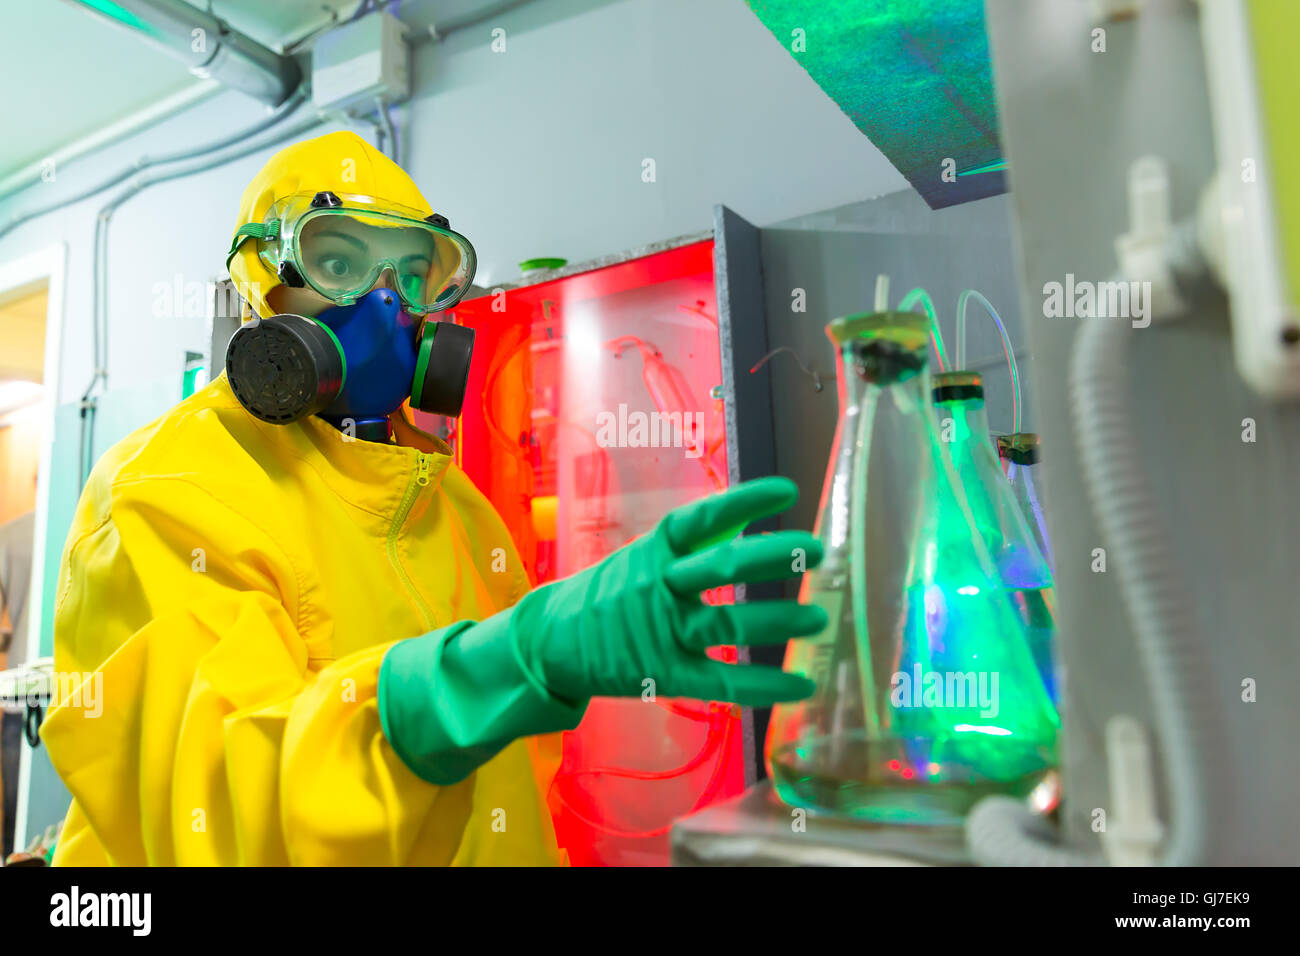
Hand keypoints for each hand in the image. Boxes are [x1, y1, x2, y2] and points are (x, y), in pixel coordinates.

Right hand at [510, 476, 826, 706]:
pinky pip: (722, 681)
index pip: (701, 518)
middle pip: (721, 568)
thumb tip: (745, 514)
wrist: (550, 641)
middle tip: (817, 550)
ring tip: (818, 617)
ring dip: (778, 620)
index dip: (744, 501)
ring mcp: (662, 632)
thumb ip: (695, 541)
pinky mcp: (665, 674)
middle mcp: (659, 586)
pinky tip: (801, 684)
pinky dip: (764, 685)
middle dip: (772, 558)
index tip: (787, 491)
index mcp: (654, 550)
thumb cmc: (610, 592)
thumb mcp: (645, 555)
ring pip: (728, 625)